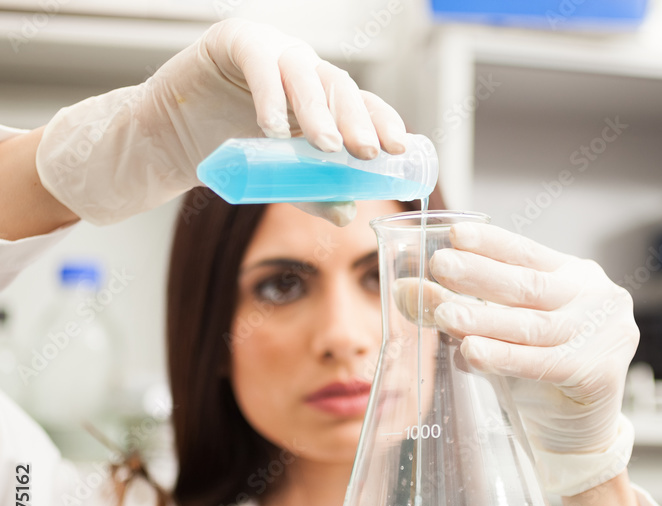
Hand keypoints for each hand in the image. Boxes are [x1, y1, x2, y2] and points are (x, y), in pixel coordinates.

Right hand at [35, 18, 406, 225]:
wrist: (172, 140)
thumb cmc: (233, 151)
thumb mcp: (281, 176)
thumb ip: (313, 192)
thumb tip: (349, 216)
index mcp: (323, 95)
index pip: (362, 103)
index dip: (383, 121)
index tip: (398, 149)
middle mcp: (303, 67)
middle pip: (340, 86)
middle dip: (357, 120)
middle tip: (366, 152)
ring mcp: (272, 50)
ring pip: (304, 73)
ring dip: (317, 112)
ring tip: (326, 147)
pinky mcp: (235, 42)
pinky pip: (259, 63)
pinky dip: (269, 95)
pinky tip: (273, 127)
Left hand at [429, 223, 639, 495]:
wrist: (577, 435)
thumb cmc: (538, 377)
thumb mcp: (500, 334)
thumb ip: (462, 310)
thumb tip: (404, 290)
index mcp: (575, 276)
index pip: (528, 253)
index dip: (491, 244)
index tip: (454, 236)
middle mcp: (596, 297)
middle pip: (529, 285)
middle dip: (480, 276)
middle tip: (440, 266)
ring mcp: (605, 334)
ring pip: (532, 325)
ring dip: (484, 320)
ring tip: (445, 316)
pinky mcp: (601, 372)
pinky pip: (542, 363)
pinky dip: (504, 358)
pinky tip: (473, 353)